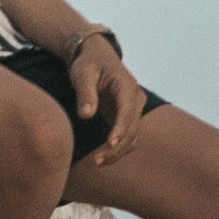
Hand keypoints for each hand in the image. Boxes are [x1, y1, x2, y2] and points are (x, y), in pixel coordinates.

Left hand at [62, 27, 144, 161]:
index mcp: (127, 86)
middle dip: (116, 147)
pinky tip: (100, 158)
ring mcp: (133, 109)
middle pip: (132, 129)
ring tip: (95, 163)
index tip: (110, 144)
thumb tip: (86, 115)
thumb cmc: (88, 63)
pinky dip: (116, 149)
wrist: (95, 56)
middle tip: (95, 161)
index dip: (120, 129)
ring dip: (116, 152)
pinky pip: (126, 137)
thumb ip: (85, 93)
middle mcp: (135, 99)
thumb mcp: (83, 74)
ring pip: (131, 137)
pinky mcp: (126, 116)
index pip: (127, 112)